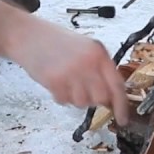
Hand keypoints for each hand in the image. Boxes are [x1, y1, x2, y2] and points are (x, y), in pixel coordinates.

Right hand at [7, 16, 130, 122]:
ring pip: (83, 103)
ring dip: (76, 97)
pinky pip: (65, 101)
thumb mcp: (86, 47)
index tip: (123, 118)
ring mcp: (71, 72)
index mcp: (98, 52)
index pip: (117, 84)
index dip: (122, 104)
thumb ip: (100, 67)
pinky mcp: (54, 81)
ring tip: (68, 81)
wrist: (30, 36)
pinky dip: (61, 96)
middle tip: (85, 89)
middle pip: (101, 97)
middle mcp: (87, 62)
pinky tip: (57, 81)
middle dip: (94, 99)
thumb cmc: (57, 42)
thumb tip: (111, 95)